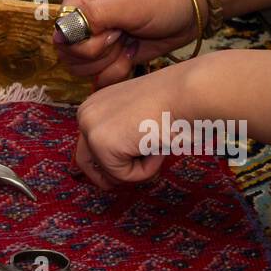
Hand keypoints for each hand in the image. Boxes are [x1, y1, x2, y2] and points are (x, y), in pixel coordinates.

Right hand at [54, 0, 200, 88]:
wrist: (189, 12)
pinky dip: (116, 73)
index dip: (84, 41)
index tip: (113, 31)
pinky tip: (132, 56)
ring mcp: (94, 40)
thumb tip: (61, 33)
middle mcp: (82, 19)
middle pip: (68, 55)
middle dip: (99, 54)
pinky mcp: (108, 57)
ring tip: (129, 45)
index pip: (62, 32)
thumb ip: (94, 16)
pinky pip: (98, 78)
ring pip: (82, 69)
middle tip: (122, 37)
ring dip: (109, 64)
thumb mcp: (130, 4)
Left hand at [74, 61, 197, 188]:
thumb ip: (124, 137)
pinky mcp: (101, 145)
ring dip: (138, 168)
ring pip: (109, 172)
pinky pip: (123, 176)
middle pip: (87, 163)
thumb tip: (114, 173)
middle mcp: (85, 114)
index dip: (108, 164)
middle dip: (112, 176)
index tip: (129, 167)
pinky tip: (156, 147)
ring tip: (156, 145)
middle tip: (135, 177)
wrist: (185, 93)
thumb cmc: (173, 104)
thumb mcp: (139, 119)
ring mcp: (90, 129)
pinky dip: (146, 170)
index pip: (88, 146)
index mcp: (94, 105)